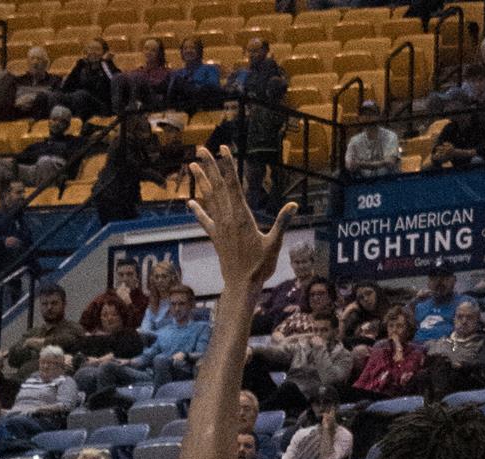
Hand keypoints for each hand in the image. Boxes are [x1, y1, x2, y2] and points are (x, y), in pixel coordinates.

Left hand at [189, 146, 295, 287]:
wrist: (241, 284)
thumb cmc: (260, 266)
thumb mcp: (275, 243)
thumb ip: (282, 223)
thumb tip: (294, 205)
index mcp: (242, 216)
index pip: (233, 185)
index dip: (228, 166)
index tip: (223, 149)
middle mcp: (227, 218)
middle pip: (217, 186)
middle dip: (209, 166)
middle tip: (200, 148)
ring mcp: (219, 227)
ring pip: (209, 199)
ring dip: (201, 181)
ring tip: (192, 165)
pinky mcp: (215, 237)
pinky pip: (204, 220)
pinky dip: (198, 210)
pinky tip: (190, 202)